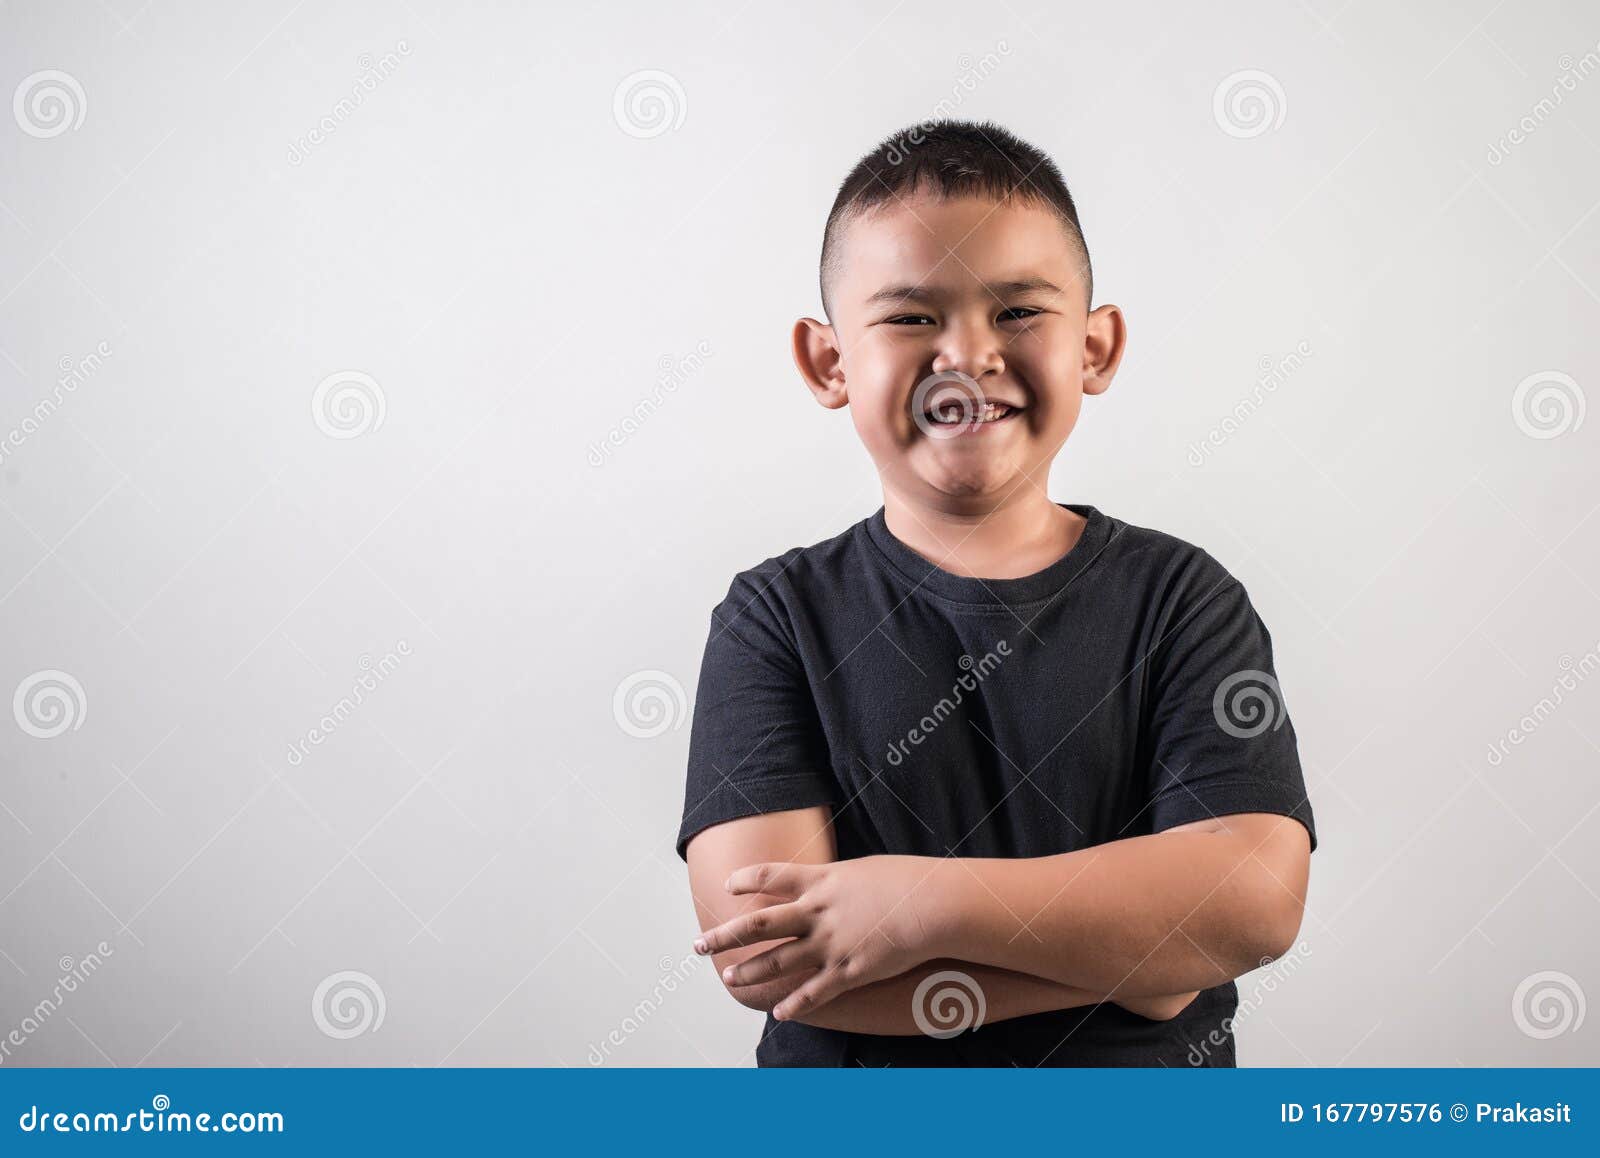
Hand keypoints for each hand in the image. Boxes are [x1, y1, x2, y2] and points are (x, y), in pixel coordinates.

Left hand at [692, 855, 947, 1020]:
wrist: (931, 905)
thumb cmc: (907, 880)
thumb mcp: (863, 869)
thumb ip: (838, 879)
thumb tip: (828, 881)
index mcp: (821, 880)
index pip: (770, 876)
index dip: (745, 880)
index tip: (726, 886)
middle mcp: (817, 911)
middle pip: (758, 923)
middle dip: (725, 936)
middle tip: (699, 945)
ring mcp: (830, 942)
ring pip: (778, 960)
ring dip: (751, 972)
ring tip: (730, 980)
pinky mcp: (848, 969)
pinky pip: (815, 991)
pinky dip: (796, 1004)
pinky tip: (779, 1013)